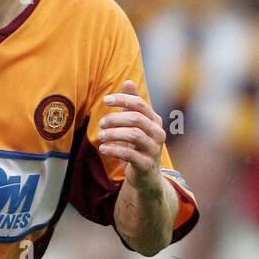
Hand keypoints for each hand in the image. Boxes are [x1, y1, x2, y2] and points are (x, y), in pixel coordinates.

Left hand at [97, 79, 164, 196]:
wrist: (145, 177)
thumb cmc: (137, 147)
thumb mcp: (135, 125)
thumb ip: (132, 105)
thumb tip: (128, 82)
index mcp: (154, 121)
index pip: (139, 104)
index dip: (122, 100)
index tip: (105, 100)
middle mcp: (157, 133)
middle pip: (136, 118)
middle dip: (115, 118)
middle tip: (101, 123)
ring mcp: (153, 149)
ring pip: (133, 135)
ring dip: (113, 133)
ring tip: (100, 136)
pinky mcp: (145, 165)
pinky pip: (129, 154)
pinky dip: (113, 149)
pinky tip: (103, 148)